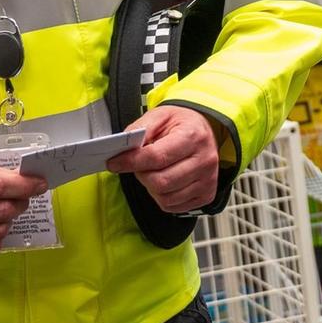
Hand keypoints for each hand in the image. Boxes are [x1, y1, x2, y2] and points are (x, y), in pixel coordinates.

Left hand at [107, 106, 221, 214]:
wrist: (205, 130)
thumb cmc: (182, 124)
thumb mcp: (160, 116)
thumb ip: (139, 129)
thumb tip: (123, 147)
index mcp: (193, 136)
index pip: (156, 156)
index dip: (130, 161)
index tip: (114, 163)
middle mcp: (204, 160)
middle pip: (160, 181)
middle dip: (141, 175)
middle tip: (139, 165)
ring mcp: (207, 180)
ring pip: (165, 197)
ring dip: (150, 187)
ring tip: (153, 172)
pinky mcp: (206, 195)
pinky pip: (173, 206)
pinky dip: (161, 196)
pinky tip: (164, 181)